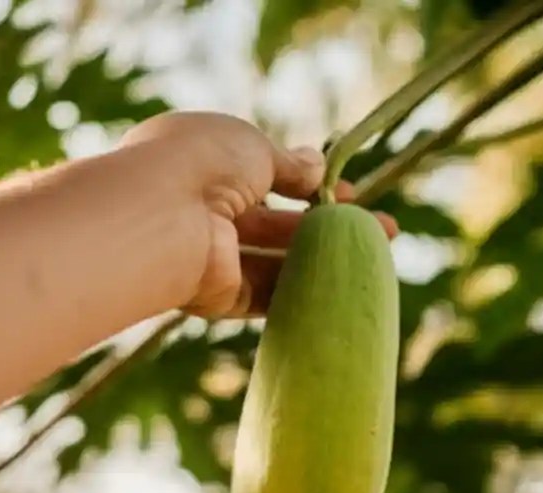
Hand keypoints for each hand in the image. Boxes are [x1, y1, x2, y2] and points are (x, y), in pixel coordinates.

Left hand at [118, 112, 398, 317]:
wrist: (157, 216)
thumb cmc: (202, 163)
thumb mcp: (254, 148)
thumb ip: (289, 164)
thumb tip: (317, 166)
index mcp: (203, 161)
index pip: (264, 174)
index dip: (309, 182)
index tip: (350, 192)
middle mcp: (203, 208)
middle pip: (276, 222)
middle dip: (329, 225)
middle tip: (385, 231)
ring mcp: (209, 254)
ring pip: (275, 260)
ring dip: (323, 260)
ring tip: (376, 259)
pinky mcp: (216, 295)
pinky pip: (265, 294)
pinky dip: (300, 291)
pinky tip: (342, 287)